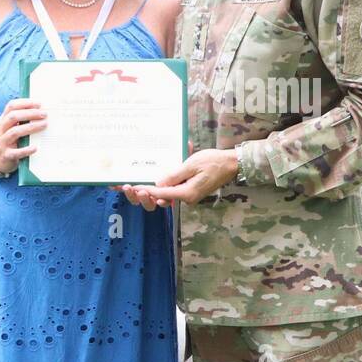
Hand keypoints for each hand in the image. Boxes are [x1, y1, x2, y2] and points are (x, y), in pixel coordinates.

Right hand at [0, 97, 46, 172]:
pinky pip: (16, 152)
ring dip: (30, 127)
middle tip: (44, 114)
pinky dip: (26, 150)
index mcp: (3, 120)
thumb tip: (43, 111)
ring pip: (14, 132)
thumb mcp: (14, 128)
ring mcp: (2, 142)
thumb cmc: (13, 140)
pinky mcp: (6, 155)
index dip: (25, 103)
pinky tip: (35, 147)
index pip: (11, 106)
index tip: (39, 104)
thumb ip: (24, 120)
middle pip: (13, 117)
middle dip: (30, 114)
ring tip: (44, 125)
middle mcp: (1, 129)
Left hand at [124, 148, 238, 206]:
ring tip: (137, 186)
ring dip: (152, 192)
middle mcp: (187, 198)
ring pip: (166, 197)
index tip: (133, 187)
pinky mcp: (190, 191)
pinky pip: (173, 192)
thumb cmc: (213, 161)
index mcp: (187, 194)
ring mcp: (189, 196)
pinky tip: (153, 182)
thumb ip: (174, 175)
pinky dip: (162, 188)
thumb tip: (158, 184)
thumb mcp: (191, 165)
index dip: (146, 190)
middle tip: (130, 188)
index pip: (161, 194)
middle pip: (162, 200)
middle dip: (145, 195)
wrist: (231, 163)